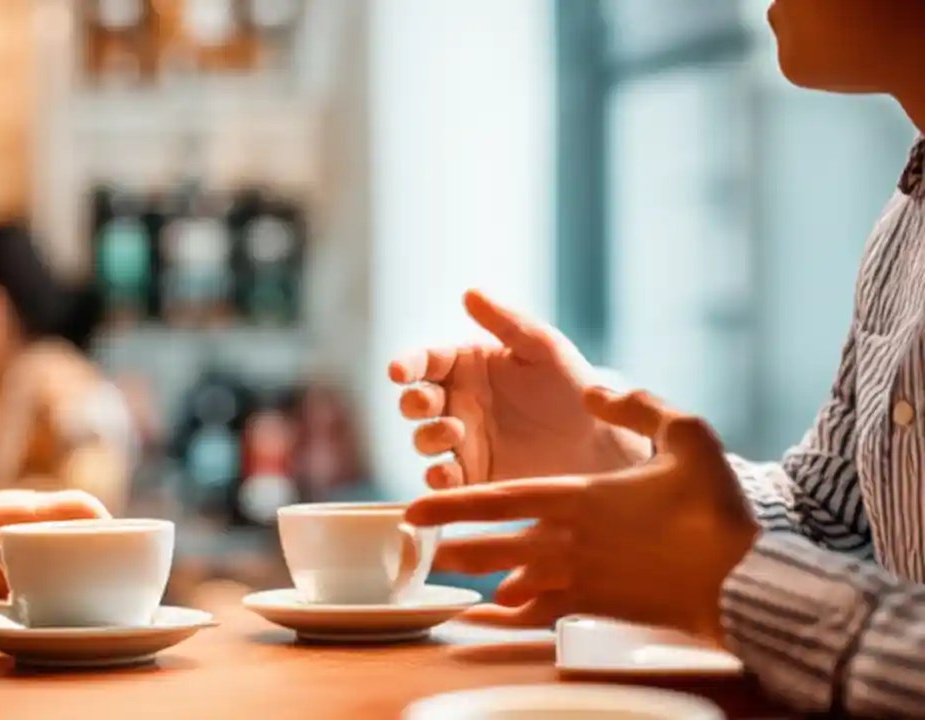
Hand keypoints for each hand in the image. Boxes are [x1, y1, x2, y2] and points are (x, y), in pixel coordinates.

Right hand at [388, 290, 648, 487]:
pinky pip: (441, 479)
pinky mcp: (472, 479)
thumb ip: (506, 322)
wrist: (602, 445)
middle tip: (426, 402)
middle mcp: (458, 403)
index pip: (426, 362)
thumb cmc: (574, 388)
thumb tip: (470, 292)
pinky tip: (446, 473)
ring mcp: (463, 443)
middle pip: (416, 402)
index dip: (407, 364)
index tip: (399, 370)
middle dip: (412, 401)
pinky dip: (436, 478)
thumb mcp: (543, 348)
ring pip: (423, 439)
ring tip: (453, 431)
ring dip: (427, 436)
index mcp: (468, 368)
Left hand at [406, 388, 759, 641]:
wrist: (741, 581)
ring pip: (510, 580)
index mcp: (578, 497)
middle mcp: (567, 541)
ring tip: (449, 578)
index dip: (452, 504)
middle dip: (451, 544)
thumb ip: (634, 405)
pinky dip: (513, 616)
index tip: (414, 508)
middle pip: (491, 544)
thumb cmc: (715, 507)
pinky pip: (541, 615)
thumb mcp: (685, 434)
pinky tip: (495, 615)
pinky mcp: (598, 608)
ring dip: (478, 578)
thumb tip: (592, 390)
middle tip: (418, 547)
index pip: (497, 500)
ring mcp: (579, 579)